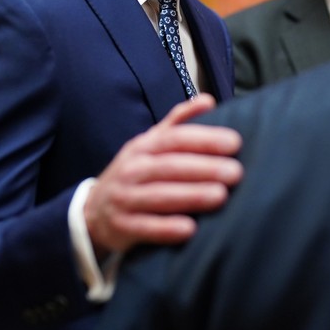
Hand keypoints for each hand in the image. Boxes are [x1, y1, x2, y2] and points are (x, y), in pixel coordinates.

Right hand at [85, 94, 241, 258]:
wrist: (93, 211)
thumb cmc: (136, 174)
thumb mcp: (151, 144)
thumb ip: (178, 123)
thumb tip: (208, 100)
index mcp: (144, 147)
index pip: (175, 139)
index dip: (204, 139)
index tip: (235, 143)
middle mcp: (133, 170)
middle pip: (170, 167)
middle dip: (204, 168)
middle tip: (236, 172)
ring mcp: (125, 199)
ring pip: (159, 196)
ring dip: (191, 196)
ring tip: (221, 196)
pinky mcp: (121, 228)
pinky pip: (145, 228)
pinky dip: (167, 229)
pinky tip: (190, 230)